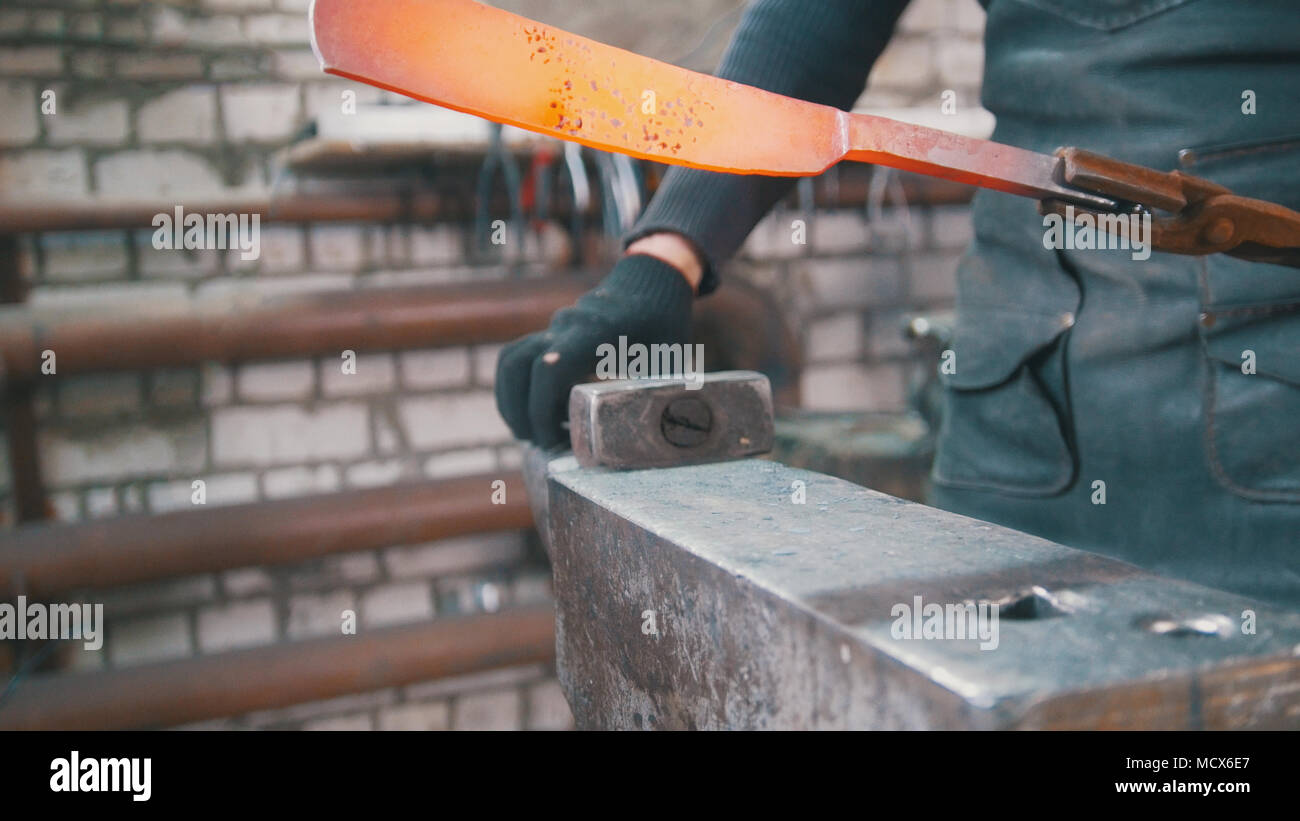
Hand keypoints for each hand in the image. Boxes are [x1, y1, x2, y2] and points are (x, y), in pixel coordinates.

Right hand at [495, 251, 695, 447]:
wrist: (650, 282)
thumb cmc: (664, 325)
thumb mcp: (672, 361)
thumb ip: (664, 399)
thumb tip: (665, 443)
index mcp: (596, 334)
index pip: (549, 368)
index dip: (542, 408)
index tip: (554, 438)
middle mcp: (566, 327)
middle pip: (516, 365)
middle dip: (519, 410)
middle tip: (538, 443)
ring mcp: (553, 329)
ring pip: (510, 360)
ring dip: (511, 400)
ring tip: (530, 433)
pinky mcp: (548, 336)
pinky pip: (515, 359)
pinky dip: (515, 388)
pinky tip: (535, 414)